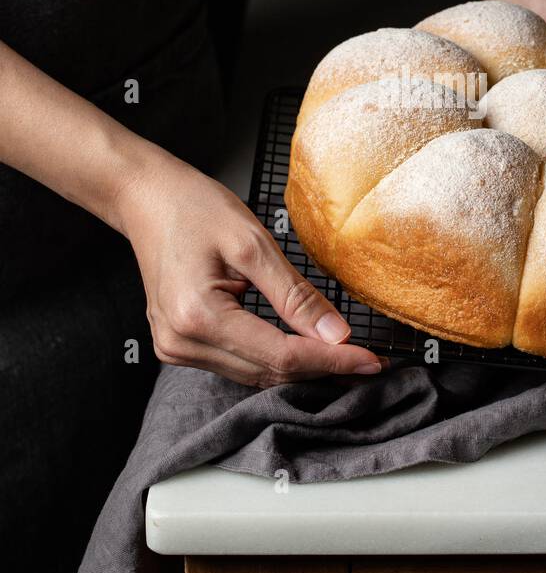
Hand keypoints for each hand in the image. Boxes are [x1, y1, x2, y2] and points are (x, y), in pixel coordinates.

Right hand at [117, 152, 384, 387]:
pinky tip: (303, 348)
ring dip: (300, 368)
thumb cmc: (193, 207)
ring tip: (344, 356)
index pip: (281, 356)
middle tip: (369, 360)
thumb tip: (336, 334)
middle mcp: (182, 342)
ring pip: (255, 375)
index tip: (371, 360)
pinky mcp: (179, 345)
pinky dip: (273, 359)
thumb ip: (295, 295)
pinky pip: (237, 364)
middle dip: (323, 368)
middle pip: (269, 372)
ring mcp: (176, 348)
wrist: (147, 198)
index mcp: (199, 316)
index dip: (332, 361)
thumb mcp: (252, 242)